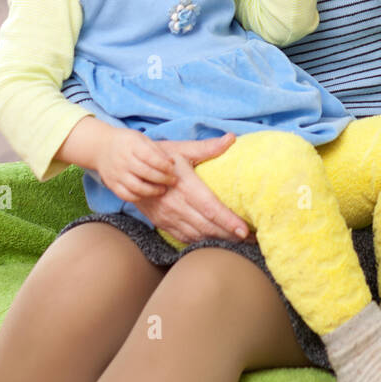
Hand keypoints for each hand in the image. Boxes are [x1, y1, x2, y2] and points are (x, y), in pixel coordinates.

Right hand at [94, 125, 177, 203]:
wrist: (100, 147)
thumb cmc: (126, 142)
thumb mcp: (141, 138)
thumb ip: (156, 150)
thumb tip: (172, 162)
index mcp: (132, 146)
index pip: (151, 158)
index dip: (165, 165)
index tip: (173, 169)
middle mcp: (123, 160)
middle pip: (146, 173)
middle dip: (163, 179)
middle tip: (173, 181)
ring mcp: (116, 174)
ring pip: (136, 187)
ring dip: (152, 191)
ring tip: (162, 190)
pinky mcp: (111, 184)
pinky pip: (125, 195)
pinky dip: (138, 197)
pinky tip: (147, 194)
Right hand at [133, 136, 252, 242]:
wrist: (128, 169)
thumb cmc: (159, 156)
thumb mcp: (182, 148)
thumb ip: (207, 147)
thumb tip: (231, 138)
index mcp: (183, 185)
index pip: (209, 207)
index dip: (227, 221)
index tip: (244, 230)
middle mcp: (175, 204)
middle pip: (207, 226)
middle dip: (230, 236)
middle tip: (252, 239)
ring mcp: (167, 217)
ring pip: (197, 235)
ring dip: (218, 241)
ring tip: (240, 243)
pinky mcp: (162, 223)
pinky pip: (184, 238)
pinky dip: (201, 242)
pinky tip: (216, 242)